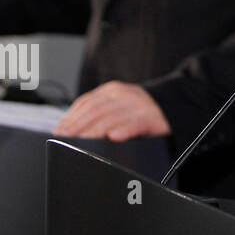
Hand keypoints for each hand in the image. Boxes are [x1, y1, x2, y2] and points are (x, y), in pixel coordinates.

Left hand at [54, 81, 170, 141]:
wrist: (175, 108)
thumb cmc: (139, 113)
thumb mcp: (117, 107)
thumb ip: (98, 114)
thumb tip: (68, 130)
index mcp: (113, 91)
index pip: (86, 103)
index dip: (70, 118)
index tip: (59, 133)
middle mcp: (125, 95)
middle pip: (95, 110)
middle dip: (77, 127)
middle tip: (65, 141)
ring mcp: (140, 105)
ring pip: (112, 118)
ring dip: (94, 132)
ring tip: (81, 143)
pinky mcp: (154, 118)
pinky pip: (136, 123)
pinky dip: (124, 130)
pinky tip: (114, 137)